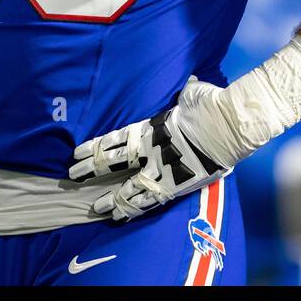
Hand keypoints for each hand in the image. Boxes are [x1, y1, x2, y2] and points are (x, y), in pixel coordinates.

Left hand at [69, 77, 226, 220]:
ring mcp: (161, 169)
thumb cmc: (210, 105)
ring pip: (129, 187)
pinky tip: (121, 217)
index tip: (77, 152)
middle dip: (92, 169)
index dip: (96, 147)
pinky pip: (149, 201)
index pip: (115, 139)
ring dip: (111, 197)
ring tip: (95, 207)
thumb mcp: (191, 95)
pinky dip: (134, 209)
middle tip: (72, 176)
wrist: (228, 125)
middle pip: (114, 162)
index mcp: (151, 127)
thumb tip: (190, 84)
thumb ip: (185, 95)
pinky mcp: (175, 186)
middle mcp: (150, 149)